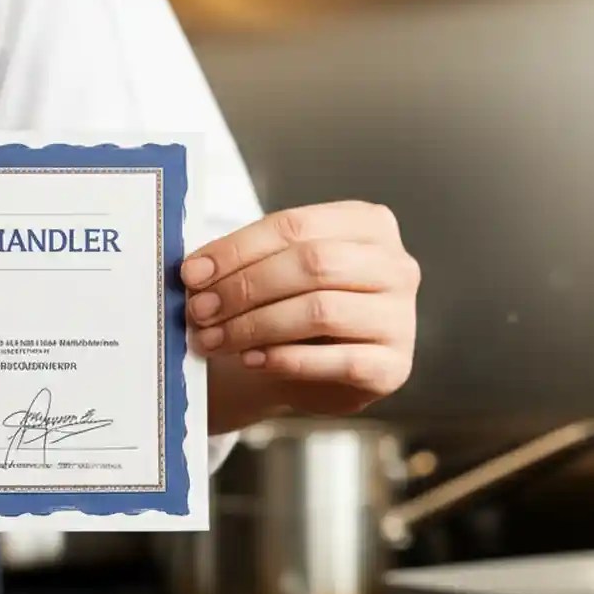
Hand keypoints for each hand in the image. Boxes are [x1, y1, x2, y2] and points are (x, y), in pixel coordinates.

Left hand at [183, 201, 419, 429]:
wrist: (317, 370)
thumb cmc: (294, 307)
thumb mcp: (275, 271)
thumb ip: (244, 263)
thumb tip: (195, 272)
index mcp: (367, 224)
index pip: (295, 225)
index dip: (238, 249)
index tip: (193, 272)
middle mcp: (395, 266)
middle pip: (312, 265)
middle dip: (244, 287)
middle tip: (199, 309)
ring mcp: (401, 317)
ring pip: (321, 311)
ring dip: (254, 325)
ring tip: (212, 338)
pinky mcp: (394, 366)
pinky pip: (337, 361)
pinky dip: (286, 359)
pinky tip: (252, 359)